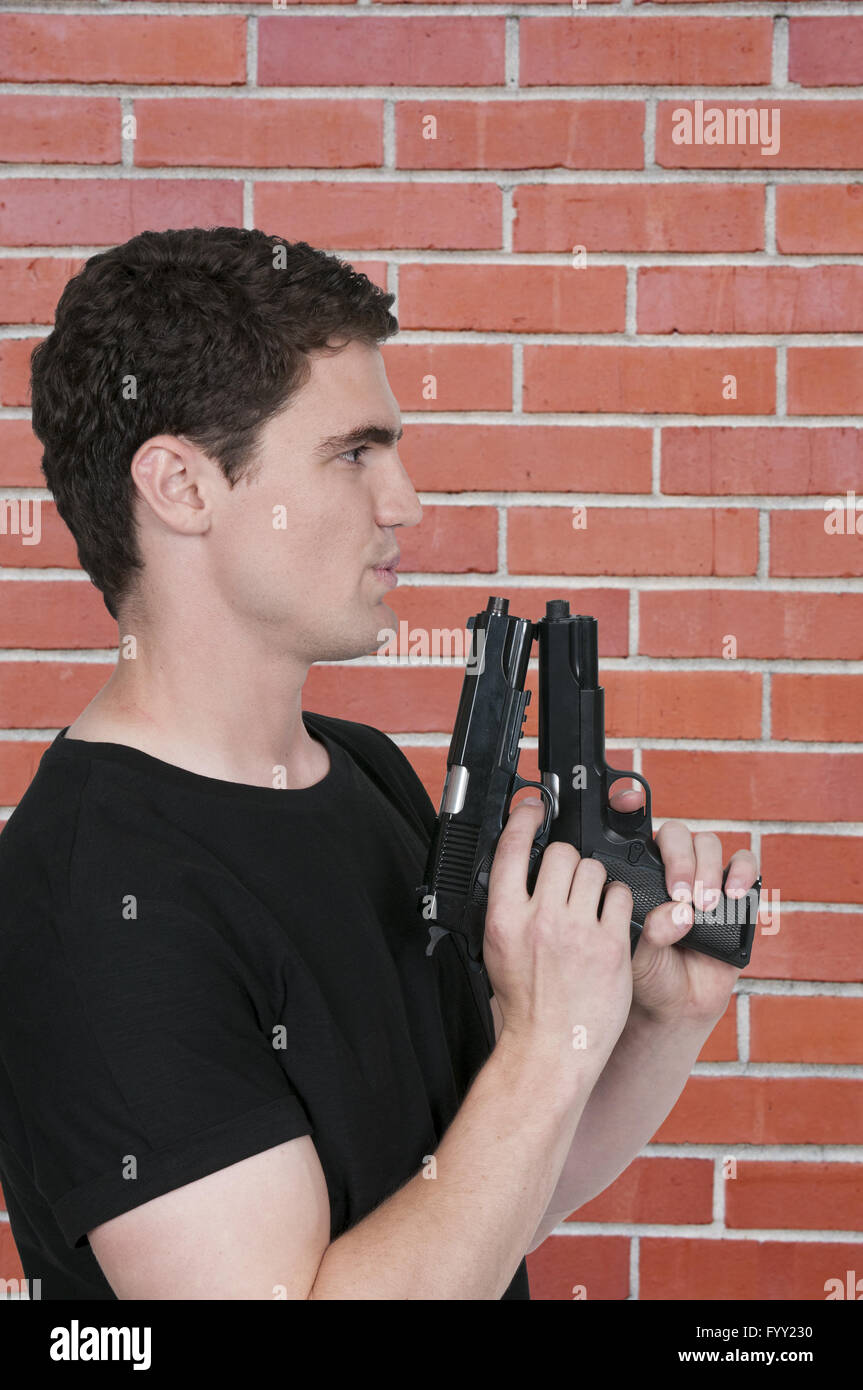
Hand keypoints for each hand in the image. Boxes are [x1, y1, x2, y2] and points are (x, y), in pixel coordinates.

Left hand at [608, 786, 759, 1027]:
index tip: (628, 800)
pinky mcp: (735, 891)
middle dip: (680, 858)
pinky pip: (746, 864)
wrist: (676, 1005)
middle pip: (677, 834)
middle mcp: (670, 868)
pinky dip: (742, 872)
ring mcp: (704, 876)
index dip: (630, 806)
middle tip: (680, 893)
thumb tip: (675, 913)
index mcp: (636, 873)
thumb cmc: (645, 973)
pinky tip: (732, 894)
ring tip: (704, 903)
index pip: (634, 832)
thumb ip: (647, 929)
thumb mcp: (632, 952)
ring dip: (709, 868)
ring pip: (709, 843)